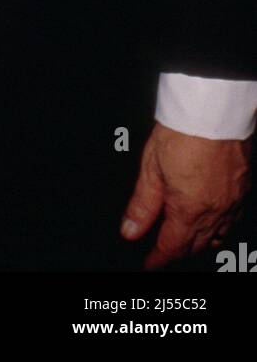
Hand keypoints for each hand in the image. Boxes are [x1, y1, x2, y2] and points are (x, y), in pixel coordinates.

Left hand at [120, 122, 250, 268]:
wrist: (212, 109)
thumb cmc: (181, 133)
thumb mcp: (151, 168)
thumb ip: (142, 204)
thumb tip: (130, 231)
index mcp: (189, 209)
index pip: (173, 246)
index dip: (159, 258)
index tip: (150, 264)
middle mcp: (215, 211)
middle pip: (196, 244)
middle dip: (178, 251)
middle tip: (163, 251)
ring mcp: (232, 201)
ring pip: (217, 235)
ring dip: (200, 241)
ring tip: (184, 239)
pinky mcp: (243, 188)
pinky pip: (232, 219)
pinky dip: (220, 227)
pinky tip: (210, 220)